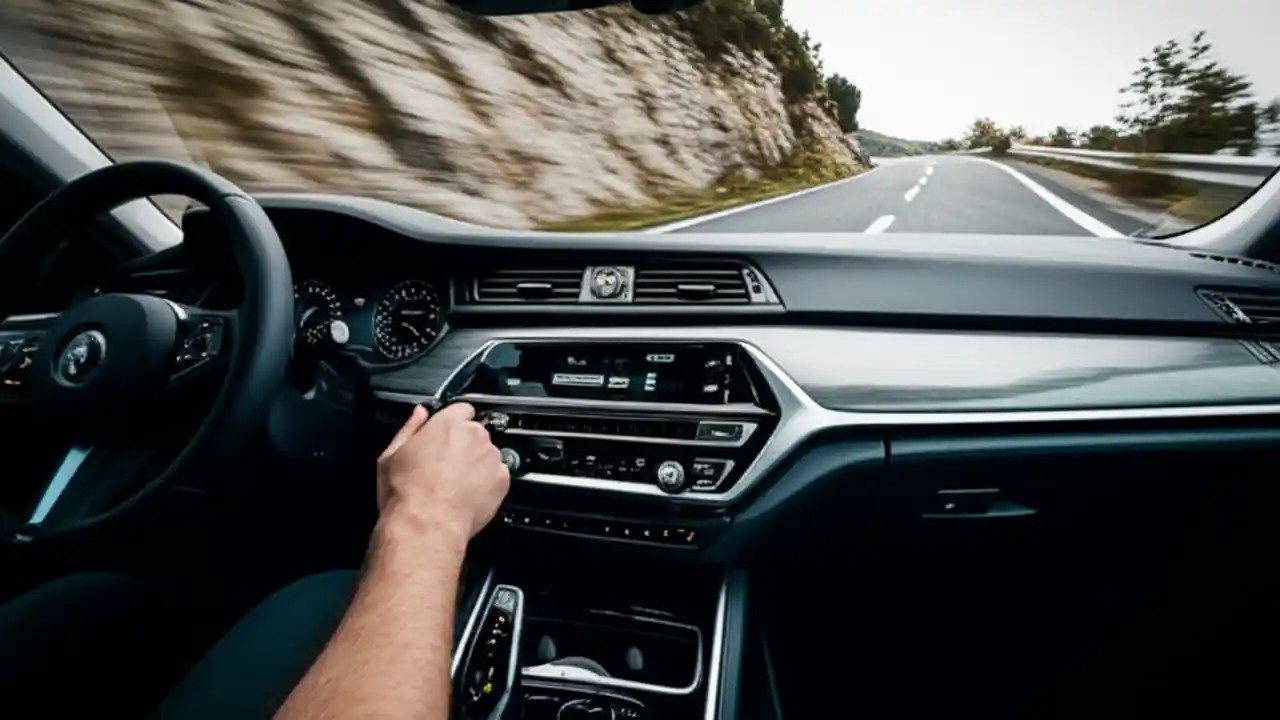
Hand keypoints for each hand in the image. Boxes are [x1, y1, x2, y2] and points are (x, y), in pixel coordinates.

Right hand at [376, 403, 509, 540]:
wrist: (426, 525)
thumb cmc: (406, 492)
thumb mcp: (392, 454)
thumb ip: (410, 427)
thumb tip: (419, 413)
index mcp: (448, 423)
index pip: (462, 409)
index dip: (455, 423)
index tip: (447, 436)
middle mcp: (475, 435)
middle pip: (476, 433)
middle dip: (465, 446)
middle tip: (447, 467)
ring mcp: (491, 457)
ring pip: (487, 455)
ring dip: (477, 464)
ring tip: (456, 485)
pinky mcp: (502, 480)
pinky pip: (497, 476)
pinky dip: (487, 484)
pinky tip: (468, 496)